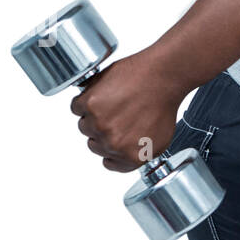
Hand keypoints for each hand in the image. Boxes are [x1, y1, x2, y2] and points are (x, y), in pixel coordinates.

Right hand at [68, 49, 187, 171]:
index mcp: (130, 158)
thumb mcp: (158, 141)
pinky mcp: (90, 105)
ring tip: (113, 102)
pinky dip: (85, 99)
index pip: (108, 162)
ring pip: (84, 126)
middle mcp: (113, 145)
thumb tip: (121, 158)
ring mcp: (100, 125)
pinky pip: (76, 107)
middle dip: (104, 130)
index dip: (111, 147)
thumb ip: (136, 155)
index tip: (114, 137)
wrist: (162, 77)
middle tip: (117, 114)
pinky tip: (103, 94)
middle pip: (94, 143)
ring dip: (93, 115)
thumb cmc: (163, 103)